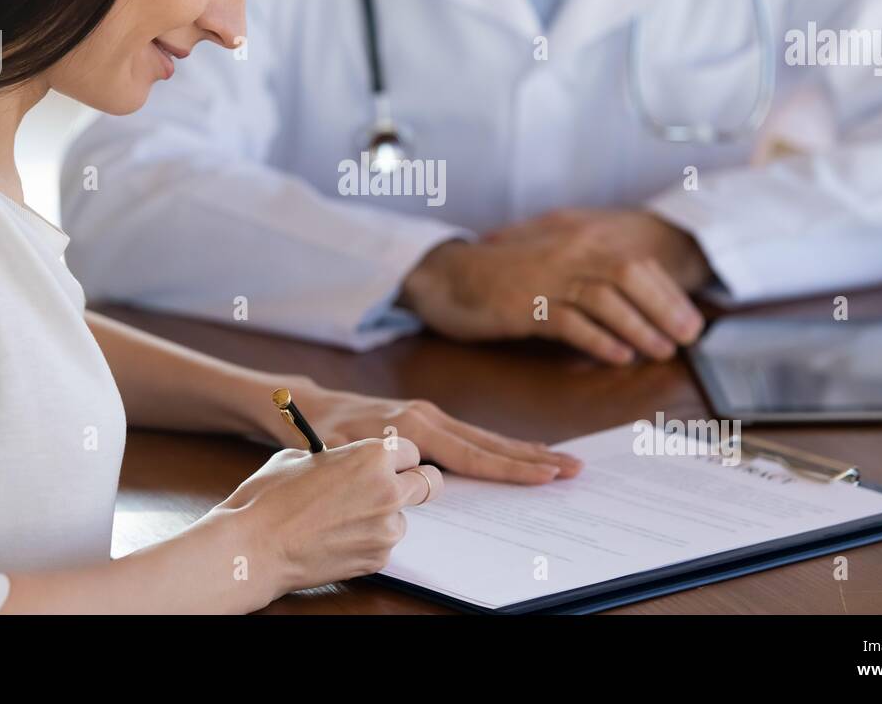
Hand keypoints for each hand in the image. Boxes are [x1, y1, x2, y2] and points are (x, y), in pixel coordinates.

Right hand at [210, 436, 440, 601]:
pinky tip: (336, 538)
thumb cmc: (270, 496)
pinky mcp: (378, 559)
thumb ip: (337, 456)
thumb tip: (344, 459)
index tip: (388, 464)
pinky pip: (383, 543)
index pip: (412, 451)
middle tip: (393, 487)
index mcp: (373, 456)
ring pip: (403, 517)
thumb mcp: (301, 457)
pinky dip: (368, 541)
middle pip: (429, 483)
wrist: (254, 545)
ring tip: (343, 518)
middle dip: (414, 483)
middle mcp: (389, 491)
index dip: (397, 458)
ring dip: (385, 516)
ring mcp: (386, 529)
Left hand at [275, 376, 581, 483]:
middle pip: (490, 442)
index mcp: (412, 427)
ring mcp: (428, 414)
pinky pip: (470, 435)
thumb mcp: (342, 453)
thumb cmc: (319, 433)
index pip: (472, 454)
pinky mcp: (425, 418)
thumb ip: (381, 462)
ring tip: (560, 460)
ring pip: (485, 437)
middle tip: (574, 467)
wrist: (307, 406)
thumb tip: (417, 475)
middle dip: (534, 456)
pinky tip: (519, 453)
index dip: (511, 467)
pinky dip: (499, 445)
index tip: (546, 474)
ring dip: (523, 450)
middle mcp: (426, 416)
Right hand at [399, 209, 709, 364]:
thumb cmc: (503, 275)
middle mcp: (567, 251)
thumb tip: (631, 299)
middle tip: (688, 337)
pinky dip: (600, 339)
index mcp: (578, 238)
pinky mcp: (526, 304)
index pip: (636, 263)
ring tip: (661, 351)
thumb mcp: (552, 263)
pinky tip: (619, 356)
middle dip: (664, 307)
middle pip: (629, 275)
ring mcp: (547, 276)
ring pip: (605, 298)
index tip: (690, 320)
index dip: (668, 292)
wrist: (448, 276)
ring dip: (639, 326)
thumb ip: (587, 273)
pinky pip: (571, 321)